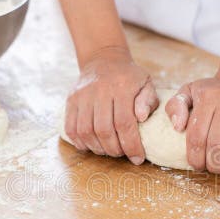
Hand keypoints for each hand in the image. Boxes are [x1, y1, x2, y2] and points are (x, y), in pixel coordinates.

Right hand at [64, 46, 158, 163]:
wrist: (104, 60)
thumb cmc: (129, 78)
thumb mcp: (146, 84)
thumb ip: (148, 101)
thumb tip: (141, 117)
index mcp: (122, 87)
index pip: (124, 123)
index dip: (131, 145)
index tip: (138, 158)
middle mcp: (100, 91)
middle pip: (104, 130)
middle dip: (115, 149)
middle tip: (122, 154)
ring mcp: (82, 95)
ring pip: (86, 131)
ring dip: (98, 148)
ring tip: (108, 151)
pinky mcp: (71, 100)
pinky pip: (71, 128)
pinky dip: (81, 142)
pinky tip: (92, 145)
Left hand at [165, 61, 219, 174]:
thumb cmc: (214, 91)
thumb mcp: (190, 91)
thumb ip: (176, 106)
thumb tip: (177, 127)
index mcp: (207, 99)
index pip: (197, 135)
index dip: (196, 157)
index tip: (198, 167)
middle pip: (218, 143)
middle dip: (214, 164)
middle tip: (215, 170)